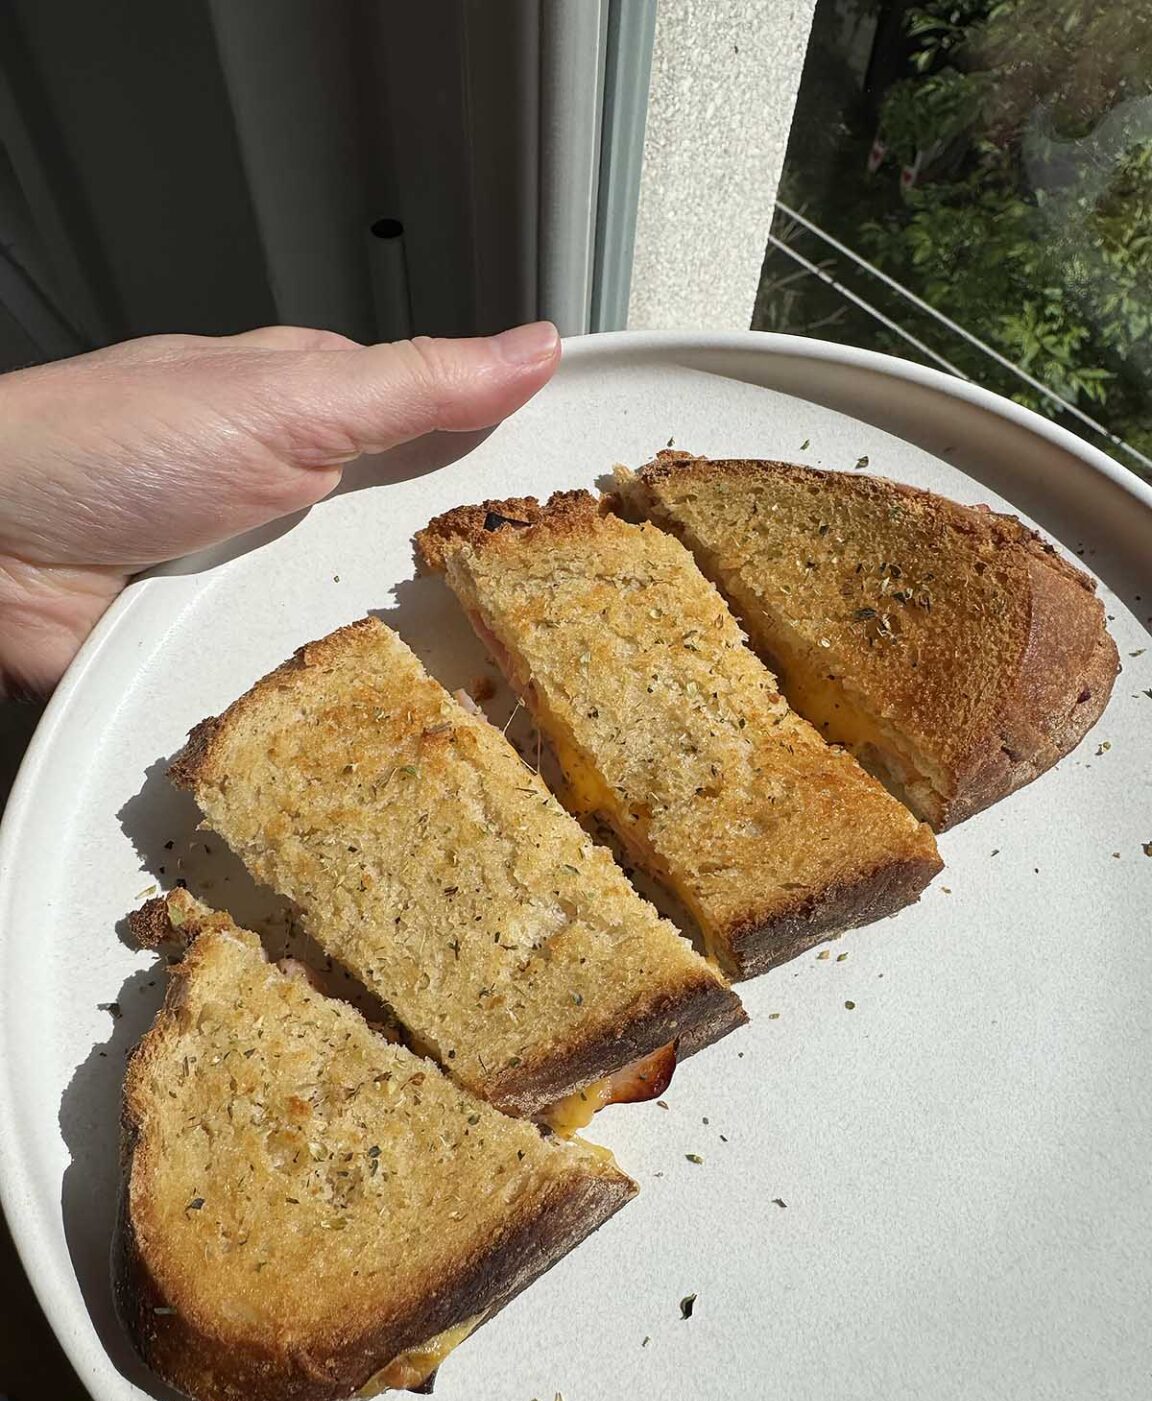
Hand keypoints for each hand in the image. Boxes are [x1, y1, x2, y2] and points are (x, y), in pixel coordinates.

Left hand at [0, 322, 559, 695]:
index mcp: (327, 418)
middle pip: (423, 551)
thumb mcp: (290, 397)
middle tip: (576, 634)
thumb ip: (416, 384)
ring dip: (416, 658)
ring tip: (510, 700)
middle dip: (479, 588)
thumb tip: (535, 348)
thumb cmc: (113, 445)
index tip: (612, 522)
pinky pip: (316, 689)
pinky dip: (348, 705)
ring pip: (377, 630)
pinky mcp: (239, 660)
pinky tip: (402, 726)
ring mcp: (273, 586)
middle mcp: (306, 502)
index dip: (528, 477)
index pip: (454, 442)